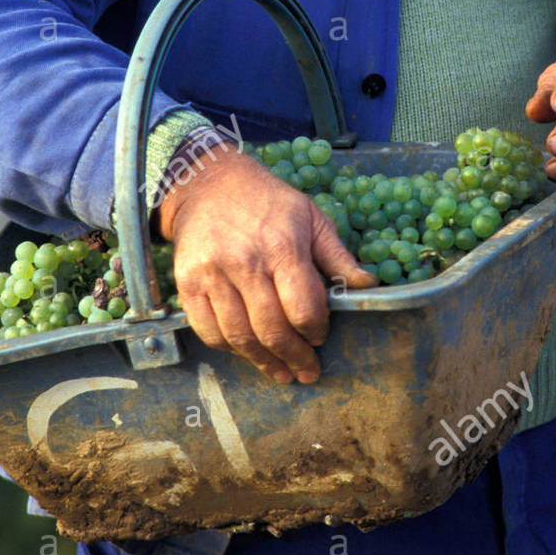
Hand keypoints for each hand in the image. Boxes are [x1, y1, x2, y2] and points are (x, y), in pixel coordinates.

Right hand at [156, 148, 376, 383]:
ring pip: (239, 336)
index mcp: (281, 245)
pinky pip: (208, 331)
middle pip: (271, 329)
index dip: (315, 330)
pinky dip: (230, 349)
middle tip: (306, 371)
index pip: (303, 307)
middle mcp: (244, 261)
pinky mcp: (187, 283)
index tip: (320, 336)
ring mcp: (211, 274)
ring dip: (263, 362)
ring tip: (280, 372)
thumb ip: (338, 256)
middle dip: (294, 357)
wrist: (209, 183)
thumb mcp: (311, 217)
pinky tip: (247, 352)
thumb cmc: (268, 202)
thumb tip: (368, 287)